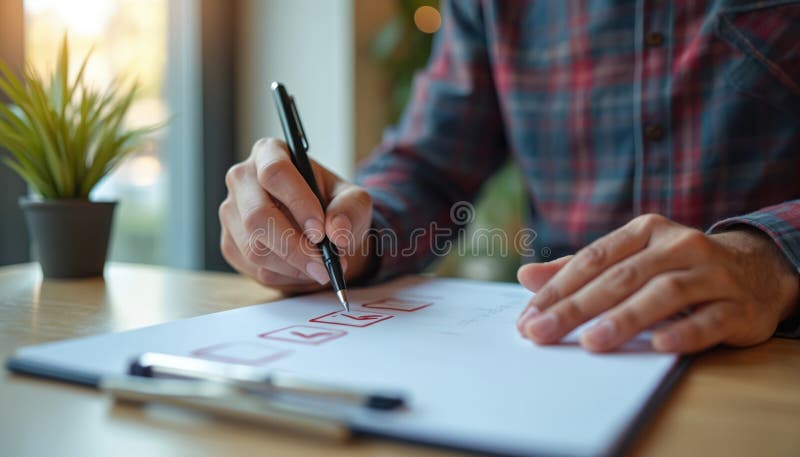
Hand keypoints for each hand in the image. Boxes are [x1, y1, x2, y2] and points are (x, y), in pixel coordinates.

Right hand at [219, 138, 375, 292]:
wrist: (320, 230)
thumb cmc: (334, 207)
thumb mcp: (353, 201)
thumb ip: (350, 210)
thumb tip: (336, 233)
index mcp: (270, 153)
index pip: (275, 172)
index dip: (297, 202)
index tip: (320, 231)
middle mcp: (242, 178)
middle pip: (257, 215)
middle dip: (294, 246)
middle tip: (323, 265)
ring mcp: (230, 211)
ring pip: (254, 247)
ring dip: (292, 266)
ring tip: (320, 268)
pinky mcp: (229, 241)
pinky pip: (252, 267)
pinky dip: (282, 275)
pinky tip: (301, 269)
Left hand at [516, 214, 798, 352]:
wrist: (756, 269)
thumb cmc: (676, 266)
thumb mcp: (629, 258)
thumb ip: (579, 268)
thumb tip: (526, 276)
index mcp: (645, 231)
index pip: (592, 260)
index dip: (558, 289)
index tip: (528, 318)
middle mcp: (678, 246)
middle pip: (619, 278)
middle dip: (576, 307)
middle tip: (542, 333)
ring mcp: (711, 274)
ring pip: (662, 294)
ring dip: (625, 318)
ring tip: (591, 342)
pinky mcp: (739, 306)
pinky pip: (709, 319)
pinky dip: (685, 332)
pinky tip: (660, 344)